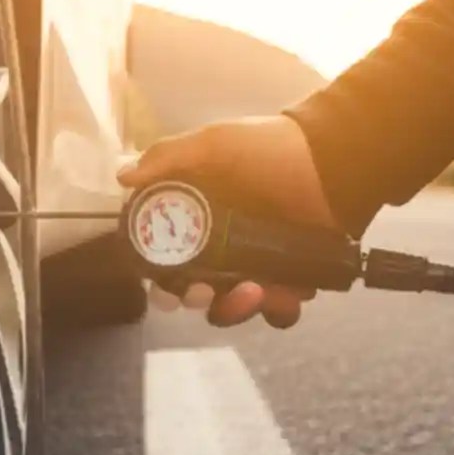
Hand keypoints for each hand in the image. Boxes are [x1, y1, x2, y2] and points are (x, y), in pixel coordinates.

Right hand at [116, 115, 339, 327]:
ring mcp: (255, 267)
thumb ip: (168, 158)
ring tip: (255, 292)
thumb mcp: (214, 143)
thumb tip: (122, 178)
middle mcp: (220, 248)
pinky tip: (285, 294)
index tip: (163, 282)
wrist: (330, 160)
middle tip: (203, 291)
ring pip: (231, 308)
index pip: (163, 260)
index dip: (157, 278)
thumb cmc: (268, 149)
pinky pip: (277, 311)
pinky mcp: (290, 279)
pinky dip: (279, 311)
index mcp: (195, 220)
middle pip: (192, 293)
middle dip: (194, 300)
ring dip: (235, 310)